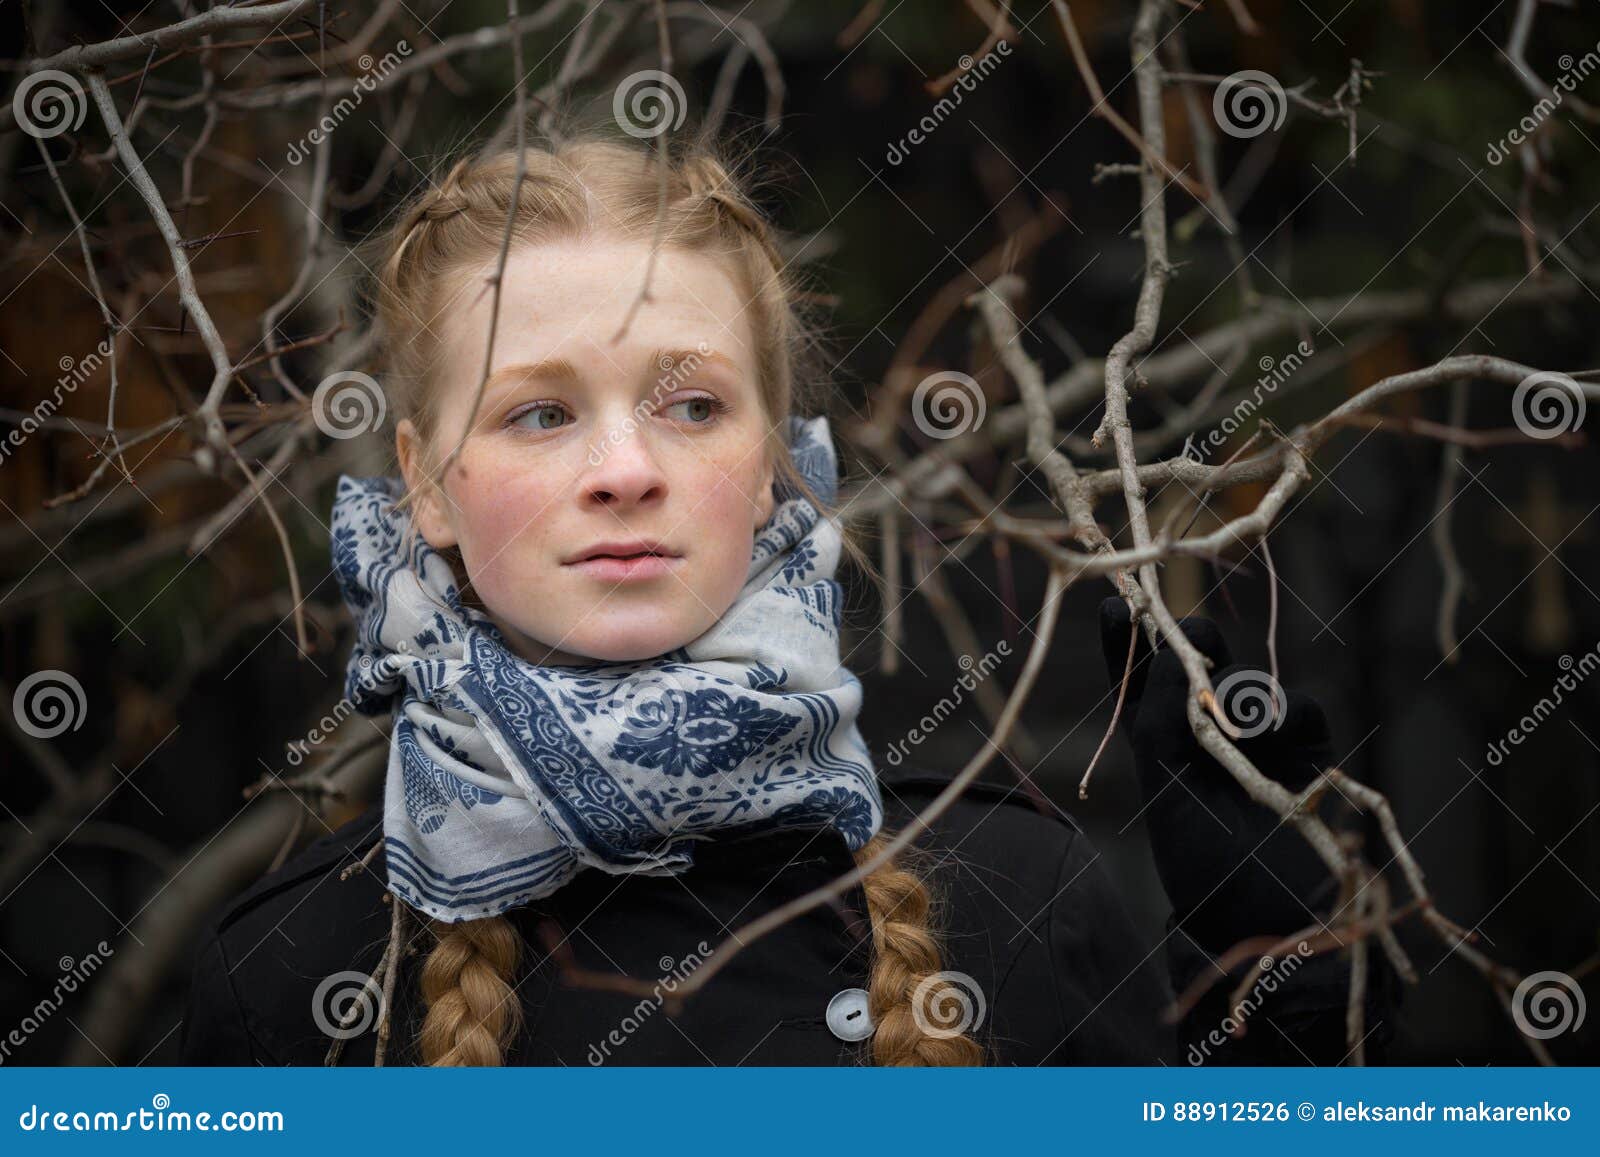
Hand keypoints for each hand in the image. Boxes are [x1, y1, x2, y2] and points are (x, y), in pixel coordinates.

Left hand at [1097, 596, 1338, 955]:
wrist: (1270, 915)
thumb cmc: (1204, 859)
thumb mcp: (1164, 785)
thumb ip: (1158, 714)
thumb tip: (1168, 648)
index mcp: (1159, 746)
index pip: (1138, 680)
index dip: (1124, 642)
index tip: (1110, 606)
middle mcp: (1205, 736)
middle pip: (1196, 663)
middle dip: (1190, 639)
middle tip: (1186, 637)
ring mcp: (1259, 741)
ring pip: (1244, 679)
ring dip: (1234, 687)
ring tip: (1230, 721)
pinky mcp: (1308, 752)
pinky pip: (1297, 706)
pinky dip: (1283, 710)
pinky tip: (1269, 732)